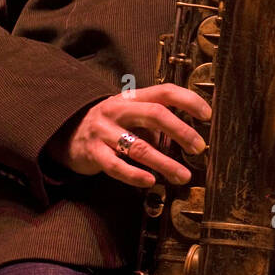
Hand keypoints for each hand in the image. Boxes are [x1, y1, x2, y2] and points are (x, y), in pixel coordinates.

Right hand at [46, 84, 211, 188]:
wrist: (66, 132)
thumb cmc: (110, 125)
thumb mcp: (130, 115)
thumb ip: (155, 122)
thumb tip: (189, 138)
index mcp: (131, 98)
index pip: (164, 92)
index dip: (188, 100)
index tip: (208, 115)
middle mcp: (118, 110)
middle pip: (154, 114)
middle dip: (181, 131)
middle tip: (199, 147)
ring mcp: (104, 131)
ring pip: (139, 146)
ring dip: (165, 163)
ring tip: (183, 176)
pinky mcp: (93, 153)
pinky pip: (116, 166)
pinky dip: (134, 175)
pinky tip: (150, 182)